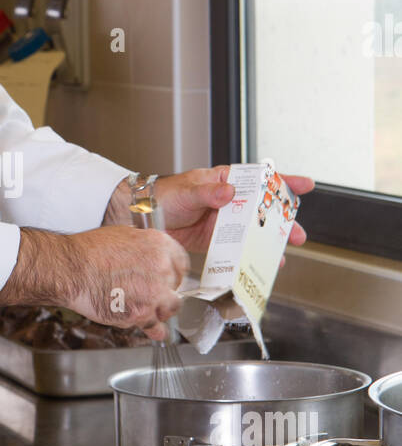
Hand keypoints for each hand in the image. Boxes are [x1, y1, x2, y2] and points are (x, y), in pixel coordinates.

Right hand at [0, 225, 189, 341]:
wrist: (71, 270)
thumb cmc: (89, 252)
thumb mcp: (123, 237)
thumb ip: (145, 251)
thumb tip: (153, 262)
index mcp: (160, 245)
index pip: (182, 264)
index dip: (174, 274)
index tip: (168, 280)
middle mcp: (163, 268)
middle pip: (177, 288)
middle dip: (165, 293)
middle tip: (149, 295)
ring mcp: (154, 293)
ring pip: (169, 309)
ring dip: (158, 311)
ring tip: (142, 308)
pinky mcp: (142, 314)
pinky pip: (154, 326)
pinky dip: (150, 328)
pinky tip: (146, 325)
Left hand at [104, 166, 314, 255]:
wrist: (140, 217)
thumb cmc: (162, 195)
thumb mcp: (187, 190)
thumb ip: (208, 192)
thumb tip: (228, 191)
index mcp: (224, 181)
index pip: (259, 179)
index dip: (283, 182)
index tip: (304, 186)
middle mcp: (227, 202)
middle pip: (261, 210)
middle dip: (281, 222)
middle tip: (296, 234)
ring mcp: (222, 223)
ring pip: (251, 232)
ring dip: (267, 244)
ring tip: (281, 255)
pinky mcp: (213, 241)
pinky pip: (235, 249)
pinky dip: (246, 258)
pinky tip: (257, 267)